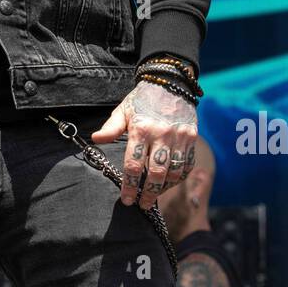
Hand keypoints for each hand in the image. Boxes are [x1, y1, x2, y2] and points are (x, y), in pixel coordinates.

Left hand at [92, 80, 196, 209]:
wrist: (170, 82)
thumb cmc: (142, 98)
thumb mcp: (123, 110)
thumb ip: (111, 128)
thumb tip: (95, 140)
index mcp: (141, 128)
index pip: (134, 165)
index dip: (129, 186)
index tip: (126, 200)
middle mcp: (161, 134)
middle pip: (156, 173)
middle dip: (147, 193)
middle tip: (141, 205)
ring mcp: (179, 136)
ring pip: (174, 172)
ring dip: (164, 188)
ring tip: (153, 196)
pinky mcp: (191, 137)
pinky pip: (187, 164)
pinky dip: (179, 178)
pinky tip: (169, 183)